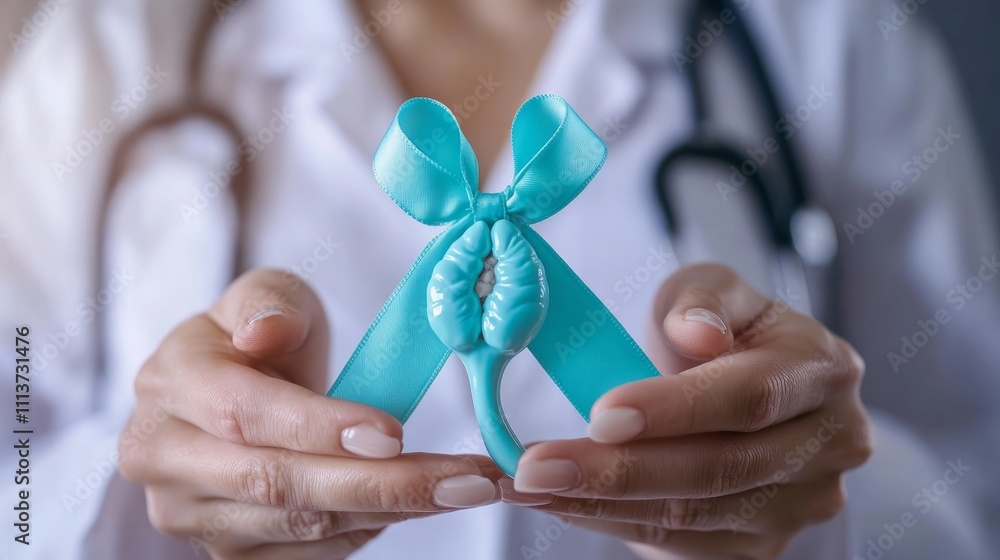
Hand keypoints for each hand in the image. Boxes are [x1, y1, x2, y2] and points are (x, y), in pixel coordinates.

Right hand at [119, 269, 498, 559]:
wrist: (233, 386)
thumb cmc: (260, 335)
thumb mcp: (267, 293)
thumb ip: (269, 302)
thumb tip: (269, 332)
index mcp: (170, 383)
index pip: (244, 413)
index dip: (320, 427)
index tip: (396, 432)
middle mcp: (165, 457)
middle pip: (277, 483)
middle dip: (381, 483)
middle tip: (467, 479)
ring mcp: (190, 514)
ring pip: (300, 525)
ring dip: (393, 510)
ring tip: (465, 488)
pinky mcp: (228, 549)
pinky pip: (306, 553)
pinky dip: (370, 529)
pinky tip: (419, 501)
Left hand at [504, 264, 871, 559]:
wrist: (747, 386)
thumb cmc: (723, 332)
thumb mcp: (711, 291)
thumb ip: (701, 301)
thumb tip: (696, 333)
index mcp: (821, 371)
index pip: (750, 397)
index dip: (675, 410)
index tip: (601, 415)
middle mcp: (828, 445)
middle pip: (719, 469)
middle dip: (619, 471)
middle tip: (537, 467)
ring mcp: (801, 504)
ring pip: (695, 515)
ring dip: (602, 504)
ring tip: (531, 486)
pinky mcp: (763, 542)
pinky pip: (682, 542)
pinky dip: (613, 522)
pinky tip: (561, 502)